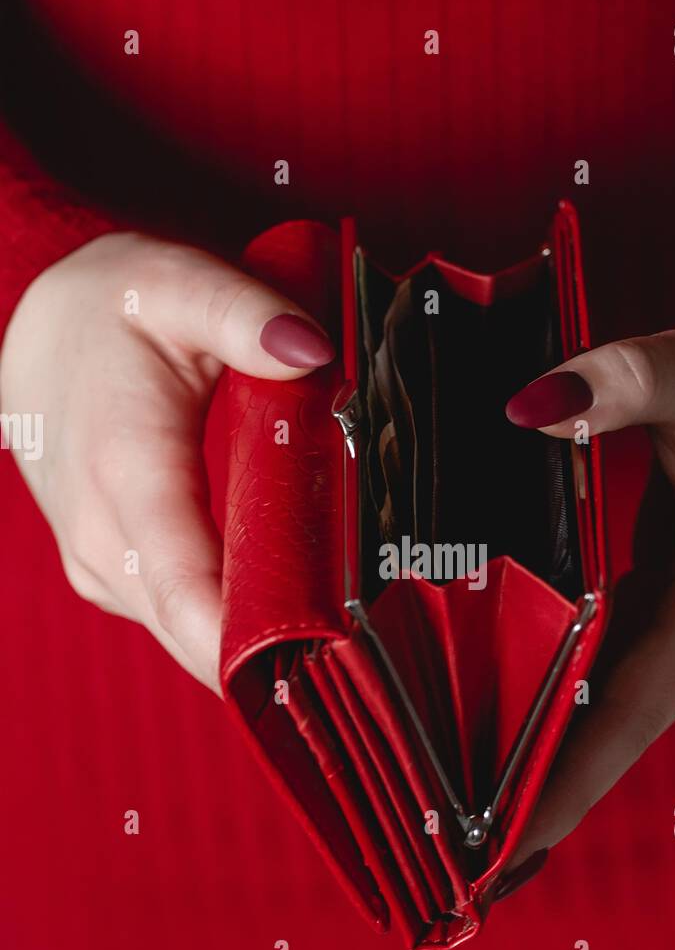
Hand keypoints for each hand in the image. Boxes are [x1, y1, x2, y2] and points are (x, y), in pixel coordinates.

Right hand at [0, 231, 333, 689]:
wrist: (40, 328)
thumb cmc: (112, 306)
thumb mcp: (179, 284)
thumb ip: (245, 315)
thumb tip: (310, 349)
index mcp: (124, 473)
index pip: (186, 592)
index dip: (251, 644)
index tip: (322, 665)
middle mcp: (100, 536)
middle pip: (192, 632)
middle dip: (272, 655)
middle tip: (359, 664)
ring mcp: (97, 564)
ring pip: (181, 635)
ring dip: (249, 646)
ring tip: (329, 642)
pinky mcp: (107, 574)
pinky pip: (171, 619)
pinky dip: (220, 626)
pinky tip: (276, 616)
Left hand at [503, 298, 674, 871]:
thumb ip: (615, 386)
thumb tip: (529, 406)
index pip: (615, 729)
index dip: (552, 797)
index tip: (491, 863)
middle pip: (602, 739)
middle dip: (529, 797)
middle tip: (445, 855)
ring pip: (602, 711)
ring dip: (538, 754)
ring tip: (458, 807)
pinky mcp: (674, 599)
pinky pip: (603, 669)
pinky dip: (555, 698)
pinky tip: (502, 715)